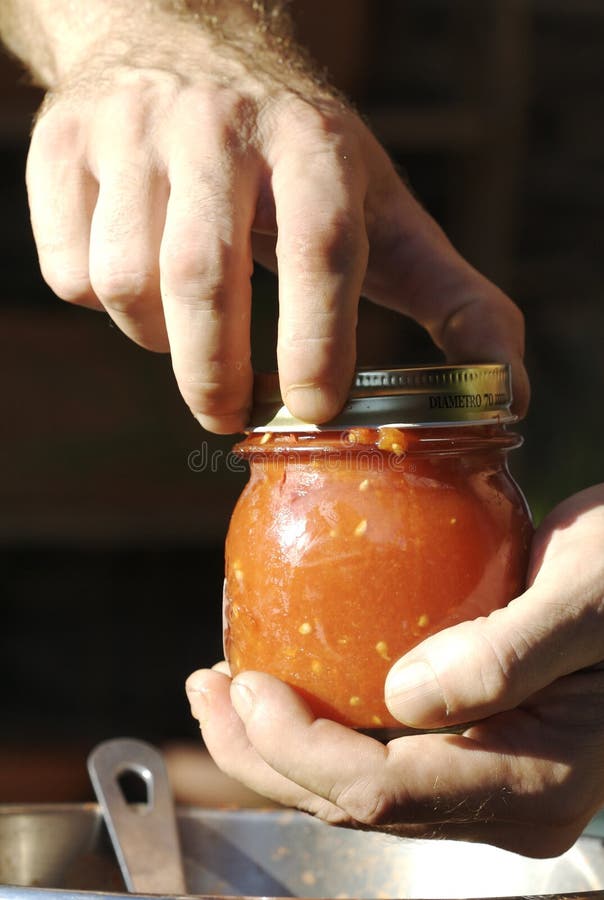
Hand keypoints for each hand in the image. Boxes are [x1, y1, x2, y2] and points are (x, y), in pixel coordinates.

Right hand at [22, 4, 527, 431]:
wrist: (180, 40)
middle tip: (228, 418)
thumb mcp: (382, 208)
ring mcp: (130, 131)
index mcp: (311, 142)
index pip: (320, 247)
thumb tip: (510, 393)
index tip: (313, 409)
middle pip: (203, 278)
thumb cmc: (294, 153)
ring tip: (189, 332)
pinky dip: (100, 306)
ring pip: (125, 282)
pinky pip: (69, 269)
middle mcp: (216, 125)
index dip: (316, 341)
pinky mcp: (61, 147)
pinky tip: (138, 283)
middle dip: (215, 375)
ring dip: (158, 338)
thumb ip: (450, 297)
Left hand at [187, 484, 603, 856]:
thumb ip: (507, 654)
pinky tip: (290, 684)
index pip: (381, 790)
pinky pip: (381, 755)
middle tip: (204, 690)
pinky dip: (321, 726)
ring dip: (281, 745)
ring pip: (359, 786)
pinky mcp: (477, 749)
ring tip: (223, 691)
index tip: (242, 684)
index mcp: (534, 781)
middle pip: (355, 802)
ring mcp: (490, 782)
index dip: (296, 749)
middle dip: (264, 755)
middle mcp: (507, 800)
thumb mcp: (587, 596)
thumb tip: (400, 697)